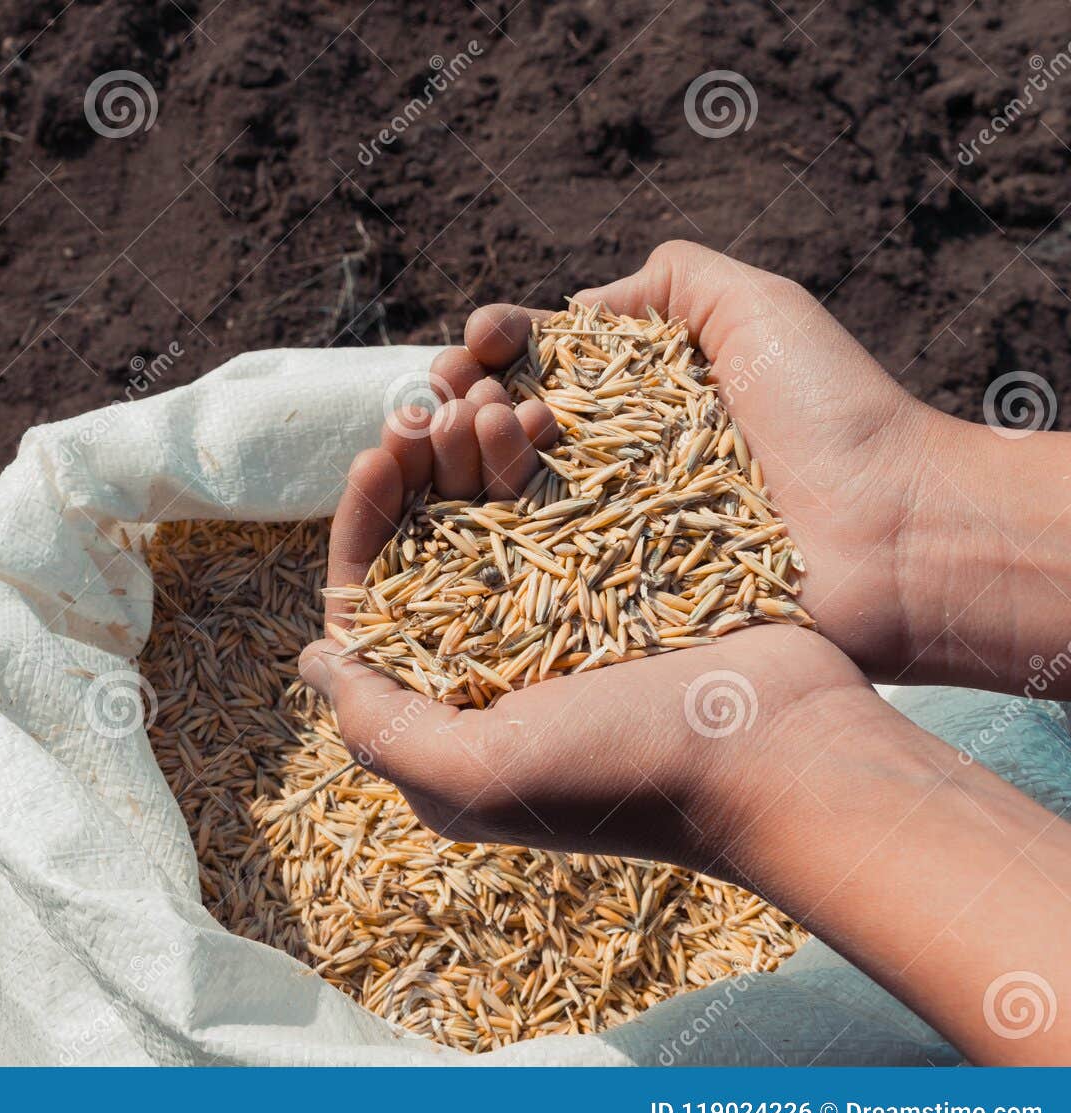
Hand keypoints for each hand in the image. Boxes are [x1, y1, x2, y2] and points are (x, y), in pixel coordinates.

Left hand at [300, 377, 886, 871]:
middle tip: (423, 407)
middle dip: (419, 473)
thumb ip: (380, 725)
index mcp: (450, 706)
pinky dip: (542, 457)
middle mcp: (497, 658)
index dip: (365, 525)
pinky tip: (536, 408)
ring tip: (481, 399)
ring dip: (475, 453)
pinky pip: (563, 502)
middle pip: (430, 546)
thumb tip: (315, 656)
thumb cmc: (621, 776)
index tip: (374, 459)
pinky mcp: (623, 574)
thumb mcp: (472, 775)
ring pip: (494, 513)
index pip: (377, 602)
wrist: (781, 751)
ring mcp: (563, 612)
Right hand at [433, 241, 960, 683]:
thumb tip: (576, 304)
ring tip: (462, 428)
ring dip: (466, 452)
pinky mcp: (607, 597)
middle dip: (464, 396)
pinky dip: (482, 531)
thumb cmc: (835, 414)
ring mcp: (606, 533)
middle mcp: (612, 464)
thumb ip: (673, 280)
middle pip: (507, 424)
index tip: (486, 333)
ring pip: (504, 490)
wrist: (894, 533)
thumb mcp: (759, 306)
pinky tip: (463, 497)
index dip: (501, 344)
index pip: (544, 364)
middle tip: (452, 389)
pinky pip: (527, 565)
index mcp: (641, 399)